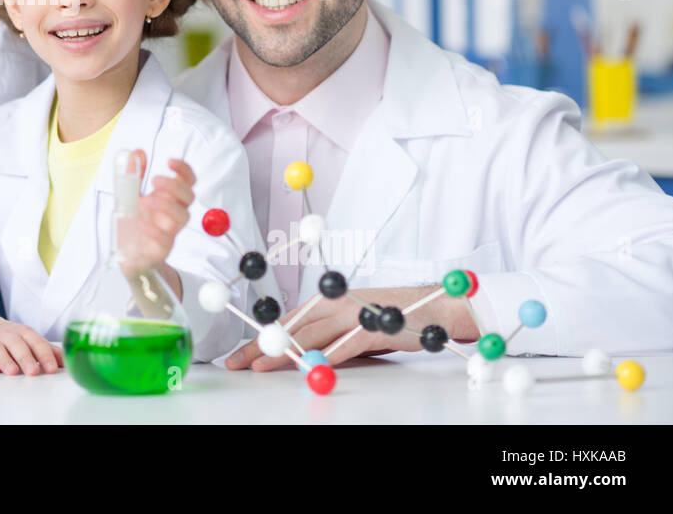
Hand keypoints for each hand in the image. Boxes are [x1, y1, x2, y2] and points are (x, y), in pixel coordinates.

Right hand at [0, 309, 63, 375]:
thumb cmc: (11, 337)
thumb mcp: (29, 340)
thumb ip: (48, 351)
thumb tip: (69, 363)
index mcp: (23, 332)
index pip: (36, 342)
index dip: (45, 355)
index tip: (52, 369)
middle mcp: (7, 334)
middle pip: (17, 345)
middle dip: (25, 358)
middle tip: (33, 372)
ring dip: (6, 361)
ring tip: (13, 372)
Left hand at [124, 157, 195, 273]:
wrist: (128, 254)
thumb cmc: (134, 223)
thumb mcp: (130, 195)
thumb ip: (134, 175)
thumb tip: (136, 152)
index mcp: (169, 198)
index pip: (188, 181)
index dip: (184, 170)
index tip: (169, 162)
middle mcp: (173, 214)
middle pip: (189, 196)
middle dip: (174, 185)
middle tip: (155, 181)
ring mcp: (169, 231)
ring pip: (183, 217)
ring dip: (166, 205)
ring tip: (145, 201)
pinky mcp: (161, 248)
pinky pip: (165, 239)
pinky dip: (153, 229)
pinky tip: (140, 222)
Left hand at [224, 285, 479, 370]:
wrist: (436, 309)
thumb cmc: (392, 320)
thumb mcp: (354, 329)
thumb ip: (329, 339)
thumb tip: (301, 358)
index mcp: (329, 302)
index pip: (287, 321)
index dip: (260, 337)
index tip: (238, 354)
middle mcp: (336, 304)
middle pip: (291, 327)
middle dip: (260, 345)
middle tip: (235, 362)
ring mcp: (353, 314)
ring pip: (311, 335)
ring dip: (284, 352)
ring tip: (260, 367)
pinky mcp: (373, 328)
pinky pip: (346, 345)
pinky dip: (327, 357)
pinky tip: (310, 369)